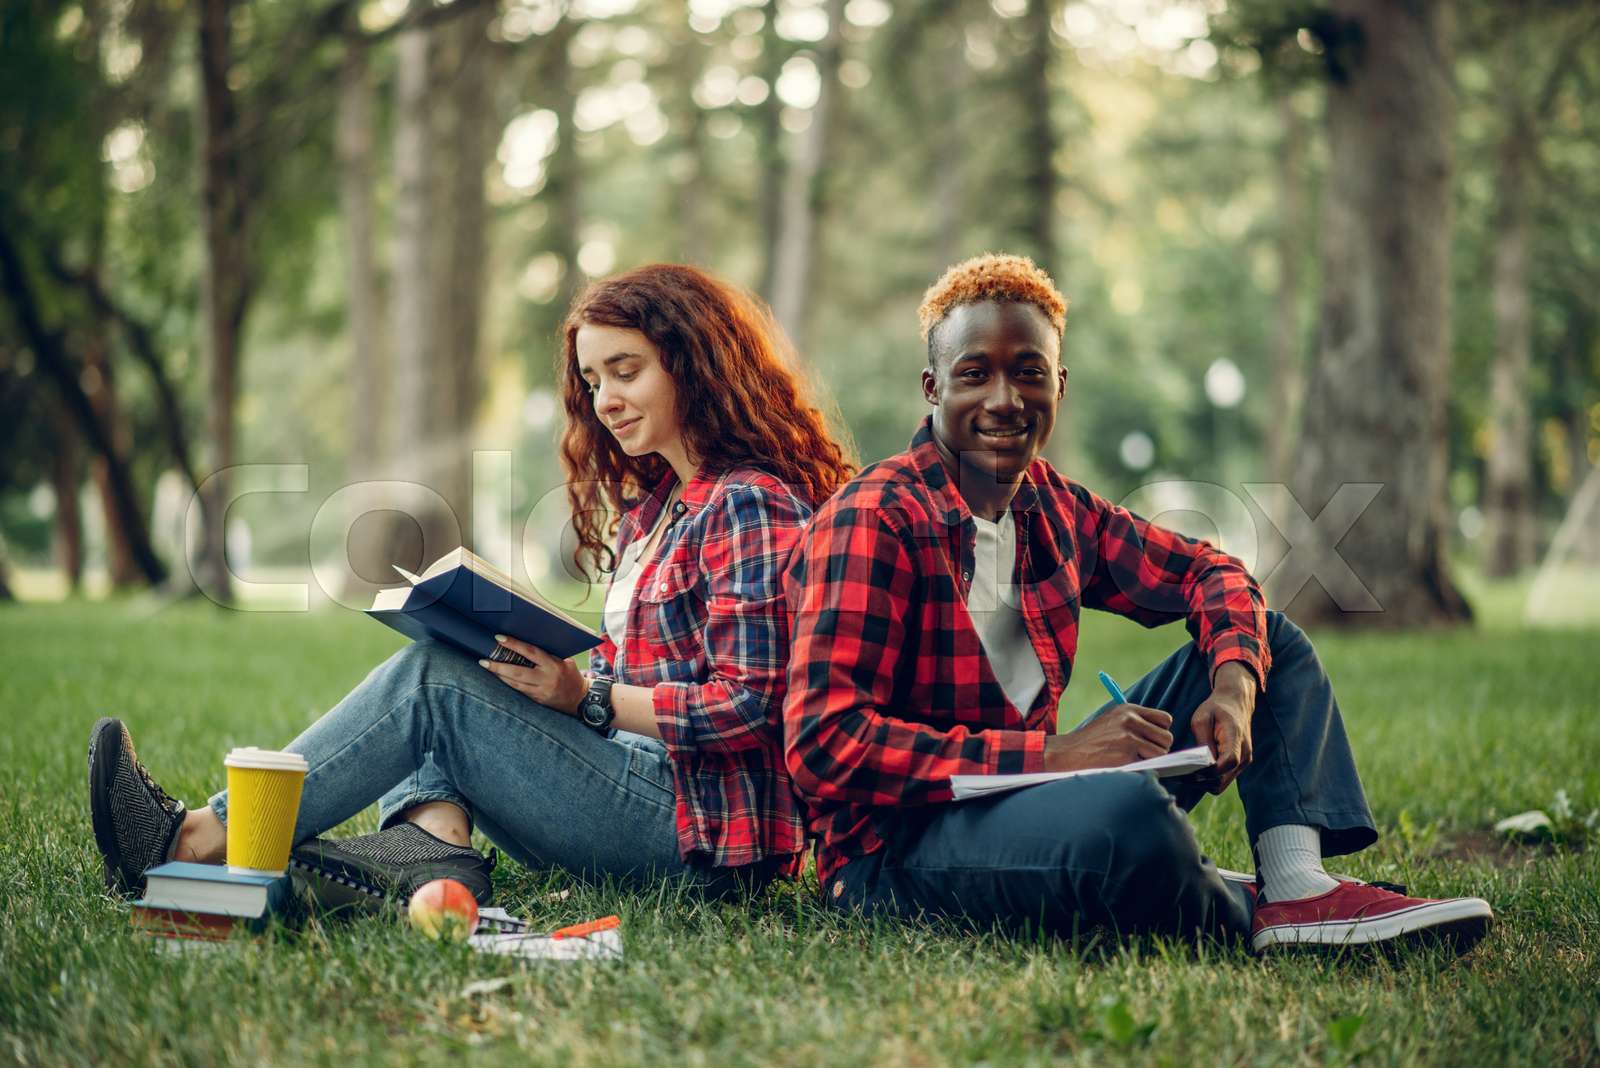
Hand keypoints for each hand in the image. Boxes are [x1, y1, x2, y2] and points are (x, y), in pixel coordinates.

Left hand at [478, 634, 587, 715]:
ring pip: (515, 683)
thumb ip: (548, 654)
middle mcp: (546, 679)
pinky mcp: (537, 700)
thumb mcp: (564, 661)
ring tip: (486, 666)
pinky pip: (519, 691)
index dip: (514, 645)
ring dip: (499, 675)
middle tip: (483, 660)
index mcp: (554, 665)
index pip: (531, 652)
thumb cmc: (570, 675)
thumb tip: (526, 643)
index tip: (499, 638)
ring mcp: (541, 691)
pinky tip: (499, 677)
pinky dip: (508, 683)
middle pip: (518, 672)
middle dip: (499, 666)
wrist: (580, 699)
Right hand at [1044, 703, 1173, 772]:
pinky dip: (1142, 767)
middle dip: (1160, 748)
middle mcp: (1130, 720)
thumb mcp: (1113, 719)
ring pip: (1161, 752)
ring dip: (1152, 759)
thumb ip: (1136, 722)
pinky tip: (1127, 765)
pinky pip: (1149, 764)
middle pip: (1167, 737)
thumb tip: (1163, 735)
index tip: (1153, 739)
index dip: (1162, 731)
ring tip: (1135, 759)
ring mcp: (1129, 738)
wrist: (1070, 751)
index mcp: (1129, 709)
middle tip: (1146, 753)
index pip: (1165, 719)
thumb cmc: (1093, 739)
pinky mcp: (1126, 756)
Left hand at [1188, 661, 1256, 793]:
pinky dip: (1205, 780)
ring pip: (1220, 784)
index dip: (1209, 769)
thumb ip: (1202, 741)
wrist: (1235, 703)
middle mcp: (1244, 754)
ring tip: (1179, 774)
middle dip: (1199, 779)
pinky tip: (1189, 773)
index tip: (1188, 768)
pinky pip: (1220, 780)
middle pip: (1221, 779)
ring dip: (1200, 782)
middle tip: (1175, 774)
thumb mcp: (1202, 718)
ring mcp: (1242, 763)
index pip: (1229, 761)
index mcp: (1237, 738)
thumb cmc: (1216, 708)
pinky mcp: (1236, 766)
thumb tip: (1198, 763)